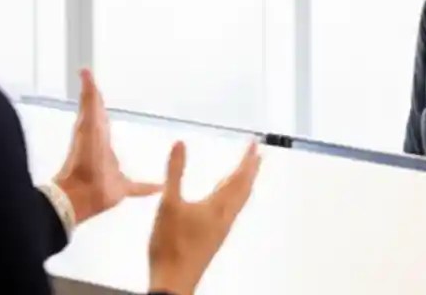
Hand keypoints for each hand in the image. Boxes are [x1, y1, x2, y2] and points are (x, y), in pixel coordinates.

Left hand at [53, 69, 161, 223]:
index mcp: (96, 133)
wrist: (79, 194)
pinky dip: (149, 186)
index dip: (95, 99)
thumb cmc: (85, 158)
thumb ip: (89, 98)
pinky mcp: (121, 187)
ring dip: (119, 154)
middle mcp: (103, 149)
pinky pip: (138, 187)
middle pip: (104, 131)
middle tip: (112, 113)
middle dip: (106, 122)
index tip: (96, 88)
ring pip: (117, 159)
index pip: (96, 112)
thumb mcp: (88, 123)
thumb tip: (83, 71)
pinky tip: (160, 187)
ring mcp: (112, 169)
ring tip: (131, 148)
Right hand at [148, 140, 260, 294]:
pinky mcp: (214, 238)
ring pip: (239, 202)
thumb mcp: (168, 203)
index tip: (254, 144)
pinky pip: (231, 211)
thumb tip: (180, 144)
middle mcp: (225, 217)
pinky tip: (223, 201)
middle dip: (251, 170)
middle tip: (257, 155)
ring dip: (244, 184)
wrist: (173, 281)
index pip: (238, 177)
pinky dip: (234, 198)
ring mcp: (221, 229)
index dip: (247, 159)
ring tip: (245, 173)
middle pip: (244, 189)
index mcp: (218, 206)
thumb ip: (174, 172)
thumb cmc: (171, 245)